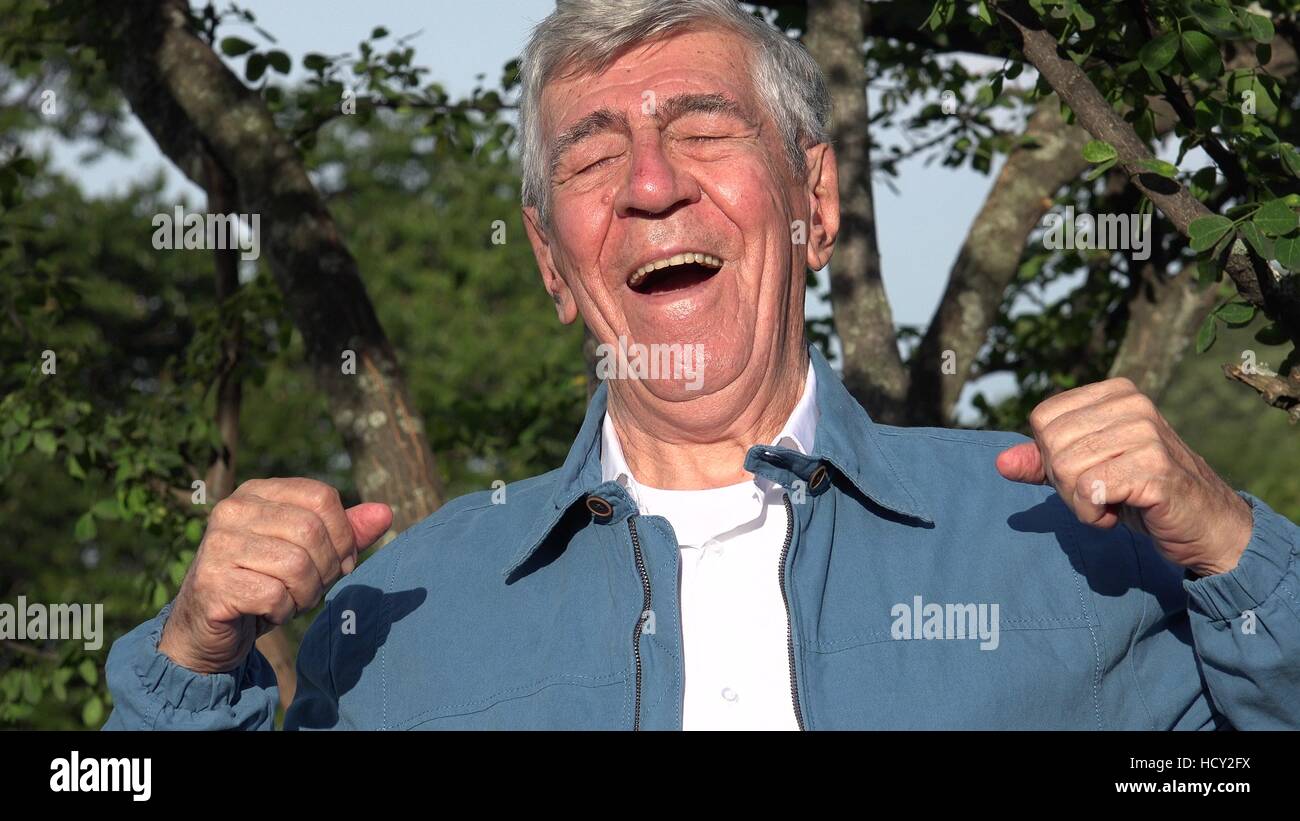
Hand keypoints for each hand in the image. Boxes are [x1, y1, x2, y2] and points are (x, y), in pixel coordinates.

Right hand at [157, 478, 392, 673]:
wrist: (209, 629)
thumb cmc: (265, 583)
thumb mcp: (311, 554)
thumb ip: (346, 533)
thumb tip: (385, 512)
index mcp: (258, 492)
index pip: (322, 497)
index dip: (343, 535)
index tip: (341, 563)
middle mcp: (232, 510)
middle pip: (311, 531)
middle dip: (327, 569)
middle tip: (312, 588)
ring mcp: (217, 544)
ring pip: (296, 565)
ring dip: (305, 594)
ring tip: (289, 600)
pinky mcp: (211, 582)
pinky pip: (274, 596)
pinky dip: (283, 612)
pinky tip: (267, 612)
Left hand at [996, 378, 1252, 576]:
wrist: (1205, 526)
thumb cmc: (1141, 494)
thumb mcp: (1086, 472)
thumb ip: (1042, 463)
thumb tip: (1001, 462)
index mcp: (1114, 393)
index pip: (1042, 419)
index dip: (1053, 456)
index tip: (1089, 472)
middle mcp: (1132, 404)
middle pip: (1052, 445)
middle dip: (1066, 483)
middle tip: (1103, 492)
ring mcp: (1146, 433)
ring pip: (1067, 469)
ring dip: (1082, 502)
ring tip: (1116, 501)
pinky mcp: (1154, 467)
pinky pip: (1089, 491)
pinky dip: (1095, 514)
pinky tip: (1123, 512)